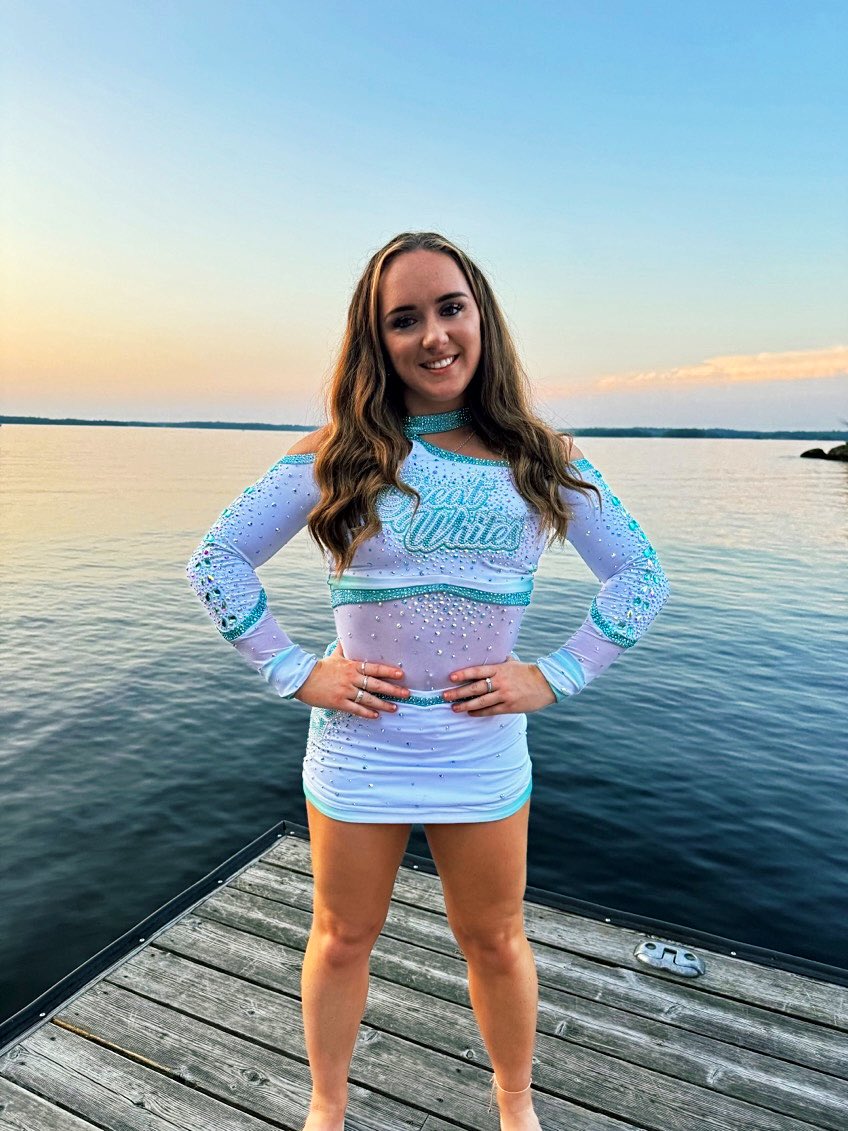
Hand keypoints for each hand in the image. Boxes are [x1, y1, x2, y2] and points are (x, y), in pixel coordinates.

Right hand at [293, 642, 409, 717]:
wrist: (302, 678)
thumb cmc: (320, 667)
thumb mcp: (334, 656)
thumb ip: (343, 647)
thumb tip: (345, 636)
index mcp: (352, 666)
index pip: (374, 668)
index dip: (389, 671)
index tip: (402, 674)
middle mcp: (351, 678)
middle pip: (376, 684)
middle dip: (393, 690)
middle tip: (407, 694)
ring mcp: (345, 691)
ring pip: (368, 699)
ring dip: (383, 704)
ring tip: (395, 708)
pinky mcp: (338, 702)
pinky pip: (356, 709)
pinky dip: (366, 713)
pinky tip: (376, 716)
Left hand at [442, 658, 555, 715]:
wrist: (547, 683)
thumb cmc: (528, 672)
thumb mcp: (513, 663)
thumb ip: (499, 661)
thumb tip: (489, 656)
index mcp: (499, 669)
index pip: (477, 671)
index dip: (463, 674)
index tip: (451, 677)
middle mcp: (500, 682)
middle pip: (475, 688)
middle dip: (458, 693)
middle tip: (445, 696)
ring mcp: (505, 695)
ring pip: (481, 702)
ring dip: (465, 706)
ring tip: (454, 708)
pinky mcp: (510, 706)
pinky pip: (491, 710)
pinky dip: (479, 712)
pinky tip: (470, 713)